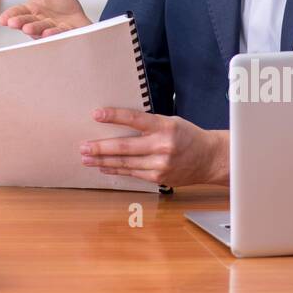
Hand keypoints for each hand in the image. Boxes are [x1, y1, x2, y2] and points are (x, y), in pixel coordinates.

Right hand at [0, 0, 90, 36]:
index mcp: (31, 10)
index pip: (17, 12)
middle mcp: (39, 22)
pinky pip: (61, 33)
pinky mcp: (67, 32)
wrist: (76, 17)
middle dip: (21, 22)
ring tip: (27, 29)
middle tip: (13, 23)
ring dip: (35, 29)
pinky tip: (49, 32)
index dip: (10, 16)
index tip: (2, 20)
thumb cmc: (56, 3)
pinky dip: (55, 33)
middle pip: (28, 22)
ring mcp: (52, 29)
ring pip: (42, 29)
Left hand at [79, 109, 228, 187]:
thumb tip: (118, 123)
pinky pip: (132, 173)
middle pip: (125, 147)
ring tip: (86, 158)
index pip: (135, 119)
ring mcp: (160, 164)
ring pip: (125, 163)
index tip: (96, 114)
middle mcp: (162, 146)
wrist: (209, 159)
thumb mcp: (170, 121)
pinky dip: (116, 170)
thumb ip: (148, 124)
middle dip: (101, 147)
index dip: (114, 116)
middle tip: (83, 146)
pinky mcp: (159, 178)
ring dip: (103, 161)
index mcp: (165, 126)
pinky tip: (103, 168)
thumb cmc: (187, 136)